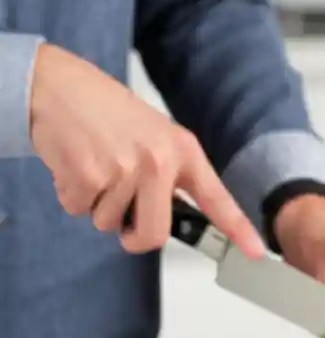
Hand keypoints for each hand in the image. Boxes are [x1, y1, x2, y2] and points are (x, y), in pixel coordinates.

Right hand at [29, 43, 263, 256]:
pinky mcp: (87, 175)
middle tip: (123, 214)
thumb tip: (172, 217)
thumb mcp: (155, 134)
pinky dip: (72, 194)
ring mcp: (123, 169)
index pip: (216, 198)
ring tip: (95, 164)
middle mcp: (159, 161)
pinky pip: (79, 210)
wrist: (56, 84)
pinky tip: (74, 163)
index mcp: (183, 151)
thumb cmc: (105, 110)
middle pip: (153, 234)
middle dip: (134, 236)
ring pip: (108, 223)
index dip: (238, 229)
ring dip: (97, 204)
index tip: (255, 252)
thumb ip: (171, 173)